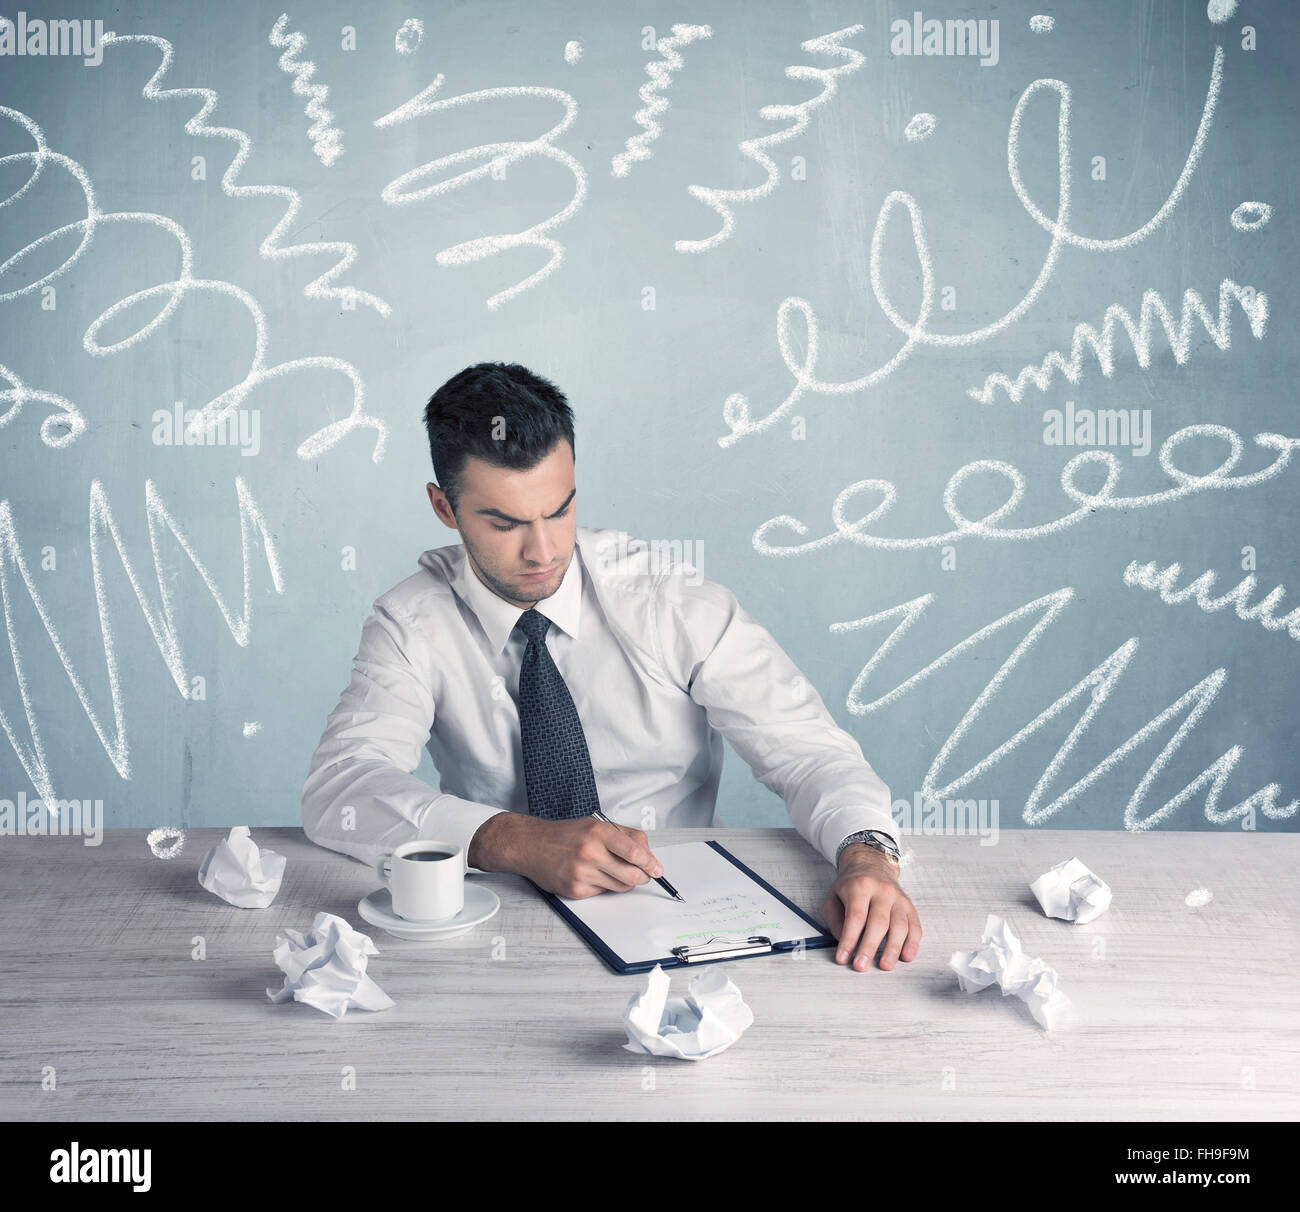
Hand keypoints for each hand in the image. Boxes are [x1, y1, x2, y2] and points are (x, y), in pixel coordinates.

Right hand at [468, 812, 663, 897]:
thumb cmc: (565, 834)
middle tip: (642, 874)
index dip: (651, 863)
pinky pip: (603, 893)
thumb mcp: (595, 824)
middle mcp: (590, 852)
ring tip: (611, 870)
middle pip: (632, 875)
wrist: (531, 845)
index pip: (635, 852)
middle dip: (642, 877)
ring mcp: (582, 873)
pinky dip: (603, 886)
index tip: (657, 869)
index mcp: (598, 832)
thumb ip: (625, 836)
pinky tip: (592, 875)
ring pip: (620, 886)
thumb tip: (648, 853)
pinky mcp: (575, 890)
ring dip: (623, 881)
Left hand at [820, 844, 920, 971]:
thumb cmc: (850, 886)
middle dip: (870, 947)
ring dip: (893, 948)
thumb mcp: (833, 898)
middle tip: (862, 965)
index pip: (855, 916)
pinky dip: (912, 943)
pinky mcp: (909, 906)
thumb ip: (835, 920)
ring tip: (885, 965)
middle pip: (878, 922)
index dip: (849, 939)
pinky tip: (907, 956)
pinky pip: (915, 926)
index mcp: (860, 887)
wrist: (871, 865)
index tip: (843, 957)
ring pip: (899, 925)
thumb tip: (843, 943)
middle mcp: (881, 891)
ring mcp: (898, 898)